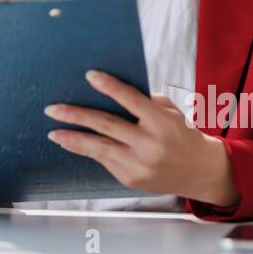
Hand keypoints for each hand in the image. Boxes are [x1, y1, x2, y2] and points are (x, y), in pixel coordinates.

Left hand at [45, 70, 240, 208]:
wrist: (200, 171)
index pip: (131, 100)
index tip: (89, 75)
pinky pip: (104, 160)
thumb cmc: (181, 134)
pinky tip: (72, 142)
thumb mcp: (170, 113)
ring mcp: (140, 164)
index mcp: (162, 122)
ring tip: (53, 131)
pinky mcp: (131, 178)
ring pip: (100, 148)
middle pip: (107, 125)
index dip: (110, 87)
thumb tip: (109, 92)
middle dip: (77, 115)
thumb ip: (145, 103)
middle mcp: (150, 145)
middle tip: (53, 109)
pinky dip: (87, 150)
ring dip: (73, 138)